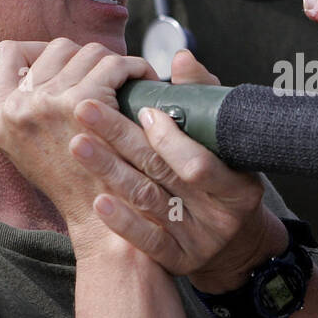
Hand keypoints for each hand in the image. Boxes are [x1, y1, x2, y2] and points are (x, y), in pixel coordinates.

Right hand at [0, 39, 156, 239]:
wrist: (103, 223)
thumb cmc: (78, 187)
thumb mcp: (33, 149)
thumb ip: (30, 110)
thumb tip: (41, 68)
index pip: (8, 53)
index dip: (41, 51)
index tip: (69, 68)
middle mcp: (16, 107)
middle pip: (57, 48)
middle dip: (88, 60)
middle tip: (109, 81)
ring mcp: (47, 103)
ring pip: (89, 53)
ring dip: (115, 64)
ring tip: (130, 83)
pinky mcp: (84, 103)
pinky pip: (116, 64)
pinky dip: (137, 68)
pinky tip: (145, 82)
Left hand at [68, 49, 278, 285]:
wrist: (234, 243)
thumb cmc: (226, 177)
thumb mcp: (227, 142)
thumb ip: (204, 99)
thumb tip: (181, 58)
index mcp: (239, 187)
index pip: (198, 164)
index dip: (169, 138)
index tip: (142, 108)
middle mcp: (220, 216)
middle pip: (164, 176)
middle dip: (123, 140)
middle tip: (86, 109)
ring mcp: (198, 241)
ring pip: (149, 203)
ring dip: (110, 172)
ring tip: (78, 144)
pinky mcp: (178, 260)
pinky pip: (147, 240)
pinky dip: (121, 219)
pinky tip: (97, 200)